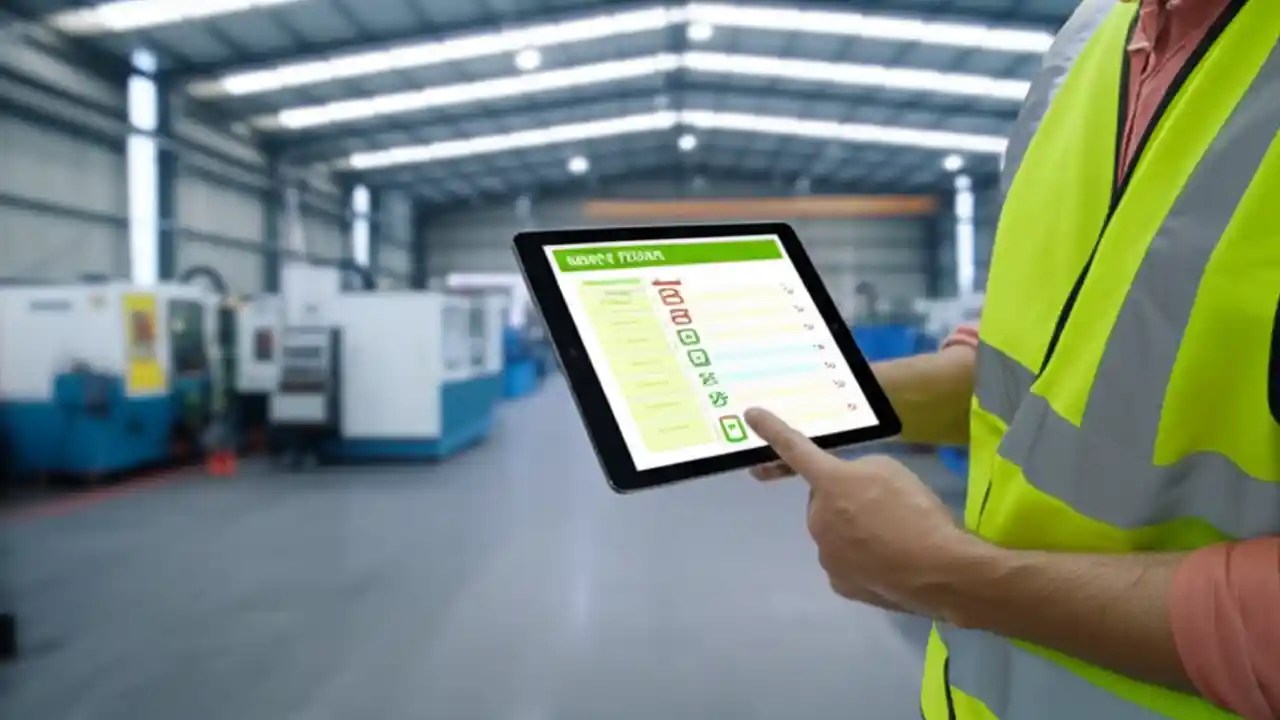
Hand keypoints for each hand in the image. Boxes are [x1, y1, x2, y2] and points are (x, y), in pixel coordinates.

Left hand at [744, 408, 984, 615]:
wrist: (938, 570)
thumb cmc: (916, 511)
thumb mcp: (890, 471)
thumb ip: (859, 472)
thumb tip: (849, 488)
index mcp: (829, 483)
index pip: (794, 449)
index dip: (772, 430)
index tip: (751, 415)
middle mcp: (817, 518)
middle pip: (824, 502)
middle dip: (844, 502)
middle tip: (882, 508)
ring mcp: (826, 555)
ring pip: (835, 534)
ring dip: (855, 532)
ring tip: (894, 538)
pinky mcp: (841, 584)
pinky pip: (847, 563)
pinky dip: (863, 560)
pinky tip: (890, 562)